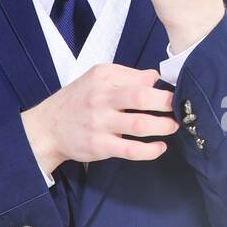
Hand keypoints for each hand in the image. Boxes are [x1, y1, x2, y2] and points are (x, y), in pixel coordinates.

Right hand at [20, 64, 177, 174]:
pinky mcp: (100, 145)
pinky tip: (159, 147)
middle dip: (167, 102)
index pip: (140, 78)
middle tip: (178, 108)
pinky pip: (131, 149)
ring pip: (140, 123)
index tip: (173, 93)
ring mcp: (100, 123)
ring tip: (172, 126)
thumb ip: (125, 75)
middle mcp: (101, 98)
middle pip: (142, 97)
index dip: (161, 87)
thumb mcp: (95, 78)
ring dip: (163, 125)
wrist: (47, 128)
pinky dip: (150, 150)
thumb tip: (154, 77)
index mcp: (103, 77)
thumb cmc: (75, 102)